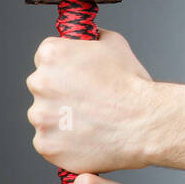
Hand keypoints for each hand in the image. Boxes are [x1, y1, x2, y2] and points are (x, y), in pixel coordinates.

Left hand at [26, 29, 155, 173]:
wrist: (145, 122)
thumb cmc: (133, 85)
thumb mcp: (115, 44)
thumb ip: (91, 39)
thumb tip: (85, 39)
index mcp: (51, 54)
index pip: (45, 58)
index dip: (65, 68)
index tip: (78, 78)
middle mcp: (39, 82)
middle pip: (43, 88)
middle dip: (61, 93)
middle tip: (90, 102)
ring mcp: (40, 116)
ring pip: (45, 116)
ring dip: (62, 119)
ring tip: (93, 122)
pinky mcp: (45, 145)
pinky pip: (49, 143)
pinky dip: (64, 143)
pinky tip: (88, 138)